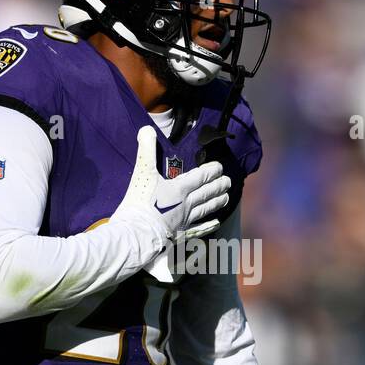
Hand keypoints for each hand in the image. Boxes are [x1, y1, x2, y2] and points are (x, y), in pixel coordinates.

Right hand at [113, 125, 230, 246]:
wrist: (136, 234)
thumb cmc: (139, 203)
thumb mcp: (142, 173)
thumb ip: (146, 150)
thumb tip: (146, 129)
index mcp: (180, 188)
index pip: (202, 177)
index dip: (212, 171)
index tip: (220, 167)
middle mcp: (187, 204)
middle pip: (208, 192)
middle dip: (219, 185)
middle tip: (228, 181)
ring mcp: (186, 220)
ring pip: (207, 209)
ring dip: (218, 202)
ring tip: (227, 197)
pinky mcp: (181, 235)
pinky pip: (200, 228)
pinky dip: (209, 225)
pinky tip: (217, 223)